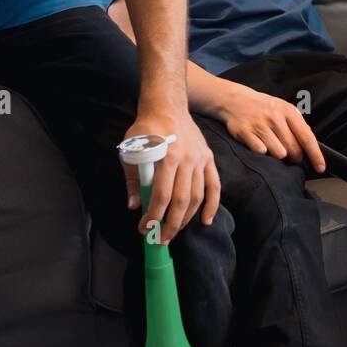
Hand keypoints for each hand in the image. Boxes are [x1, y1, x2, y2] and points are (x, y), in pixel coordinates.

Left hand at [123, 109, 219, 245]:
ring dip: (187, 219)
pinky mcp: (208, 158)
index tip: (144, 229)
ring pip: (197, 196)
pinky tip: (205, 221)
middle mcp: (187, 159)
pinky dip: (212, 205)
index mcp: (167, 156)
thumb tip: (134, 205)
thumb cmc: (146, 128)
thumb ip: (132, 178)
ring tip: (175, 232)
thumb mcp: (131, 149)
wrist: (167, 106)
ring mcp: (200, 159)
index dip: (153, 216)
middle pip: (182, 200)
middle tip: (161, 239)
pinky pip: (214, 185)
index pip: (162, 195)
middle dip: (171, 224)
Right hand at [214, 81, 325, 173]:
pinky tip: (259, 143)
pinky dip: (262, 152)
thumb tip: (311, 146)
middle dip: (295, 158)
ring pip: (278, 153)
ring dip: (278, 155)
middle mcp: (275, 117)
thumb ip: (297, 125)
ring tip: (273, 146)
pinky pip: (260, 152)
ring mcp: (259, 125)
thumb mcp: (283, 109)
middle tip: (292, 157)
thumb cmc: (264, 107)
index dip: (315, 155)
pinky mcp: (245, 132)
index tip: (320, 167)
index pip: (307, 137)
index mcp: (288, 111)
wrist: (236, 100)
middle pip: (293, 149)